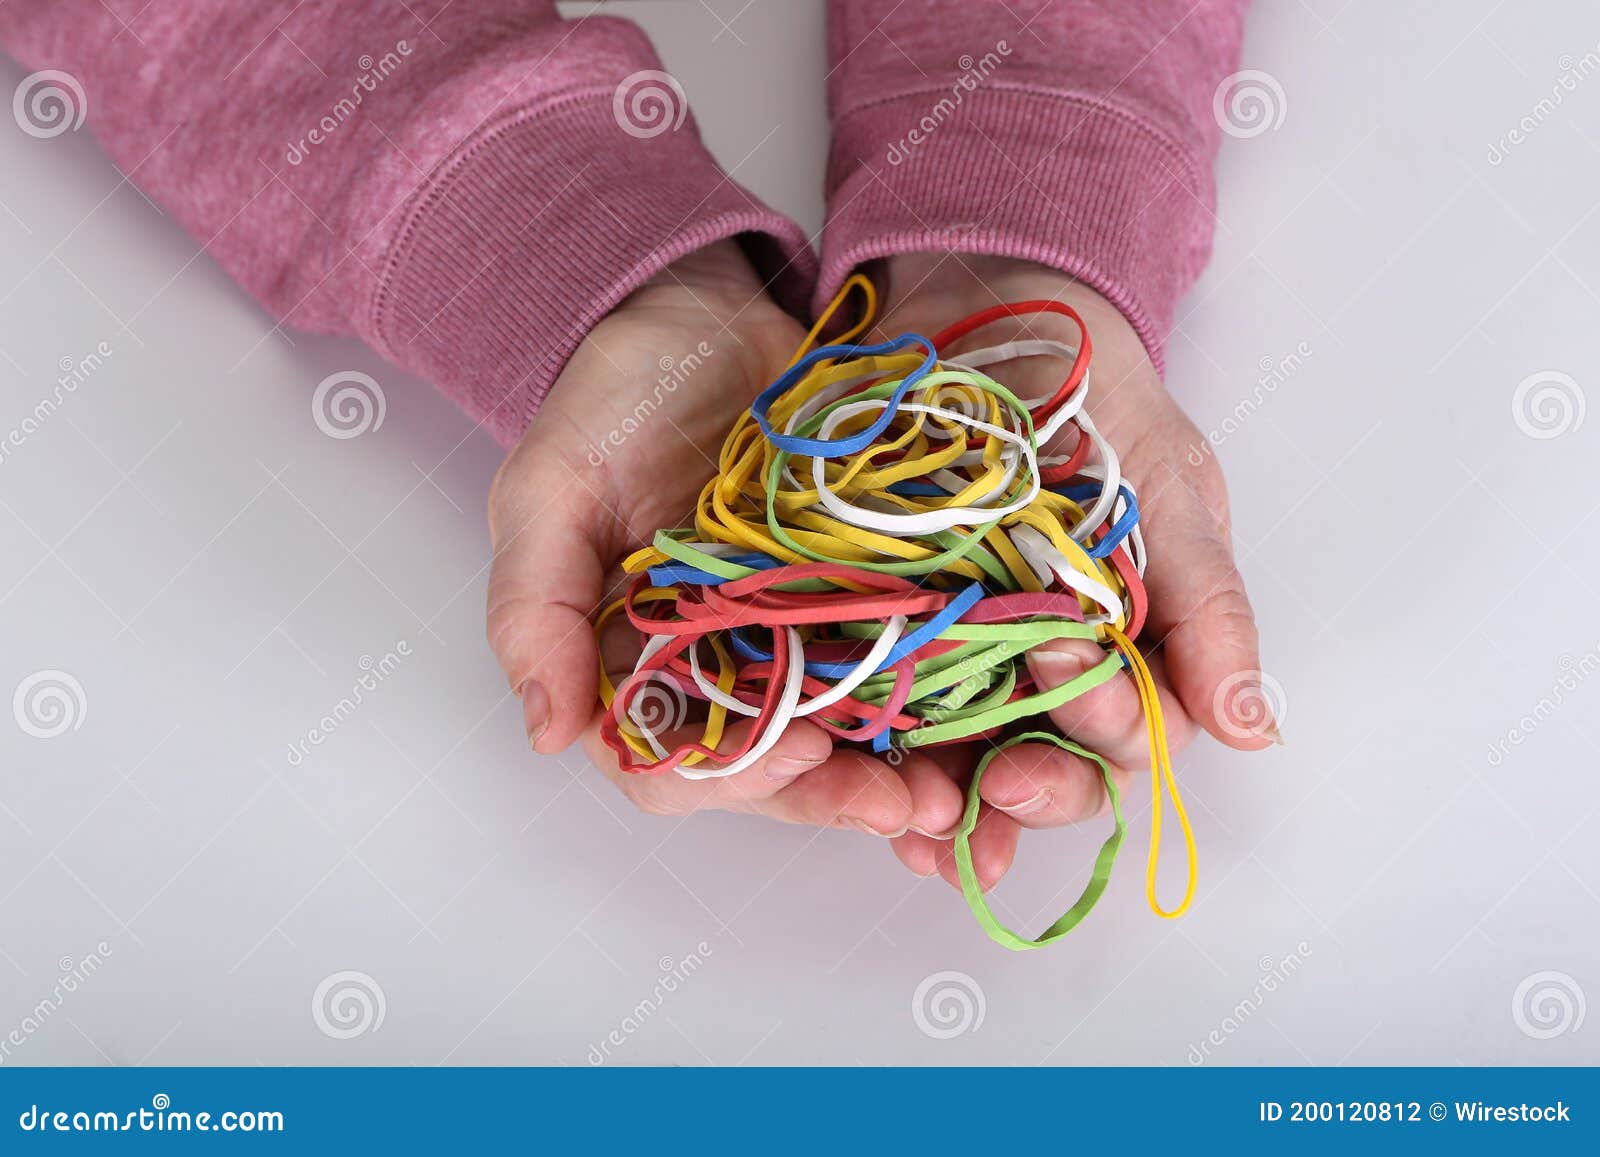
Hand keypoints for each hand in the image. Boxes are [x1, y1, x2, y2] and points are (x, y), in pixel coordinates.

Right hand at [486, 241, 965, 838]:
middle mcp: (720, 668)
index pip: (673, 763)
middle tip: (904, 806)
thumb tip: (546, 732)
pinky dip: (944, 697)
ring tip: (955, 789)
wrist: (701, 316)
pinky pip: (906, 660)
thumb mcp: (549, 490)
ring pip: (851, 733)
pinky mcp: (866, 592)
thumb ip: (536, 606)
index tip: (798, 751)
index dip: (735, 774)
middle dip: (838, 795)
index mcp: (637, 664)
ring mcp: (798, 634)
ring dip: (901, 770)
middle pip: (777, 767)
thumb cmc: (612, 400)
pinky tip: (992, 712)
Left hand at [860, 254, 1273, 893]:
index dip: (1100, 737)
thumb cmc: (1095, 392)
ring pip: (962, 750)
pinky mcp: (886, 617)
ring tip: (920, 833)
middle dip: (1026, 788)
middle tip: (992, 790)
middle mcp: (1047, 654)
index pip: (1130, 727)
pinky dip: (874, 753)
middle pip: (1046, 757)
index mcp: (1131, 634)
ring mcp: (963, 641)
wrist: (984, 303)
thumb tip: (1256, 728)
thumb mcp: (1166, 485)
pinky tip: (856, 788)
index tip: (1054, 694)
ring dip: (947, 802)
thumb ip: (1205, 604)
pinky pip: (882, 701)